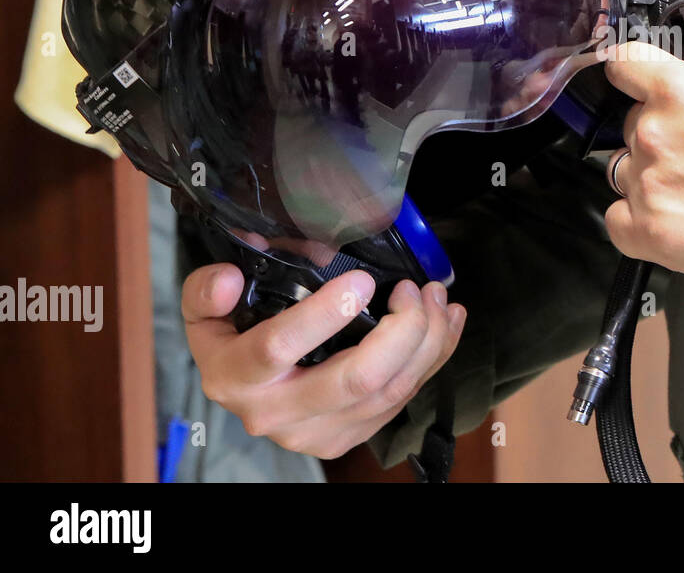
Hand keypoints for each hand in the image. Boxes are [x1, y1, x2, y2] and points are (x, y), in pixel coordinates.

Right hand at [181, 245, 465, 459]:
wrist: (243, 393)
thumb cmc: (232, 339)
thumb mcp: (205, 311)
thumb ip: (208, 291)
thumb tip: (229, 278)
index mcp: (236, 377)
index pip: (278, 346)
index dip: (324, 314)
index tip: (362, 280)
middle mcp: (276, 413)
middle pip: (356, 379)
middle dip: (401, 329)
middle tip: (413, 288)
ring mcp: (317, 432)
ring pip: (390, 393)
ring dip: (427, 340)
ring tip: (436, 297)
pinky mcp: (349, 436)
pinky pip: (403, 400)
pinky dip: (433, 357)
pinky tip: (446, 322)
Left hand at [601, 0, 683, 294]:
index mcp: (678, 91)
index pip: (622, 64)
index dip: (636, 73)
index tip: (648, 88)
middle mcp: (653, 135)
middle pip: (630, 124)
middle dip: (659, 133)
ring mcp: (648, 186)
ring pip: (626, 171)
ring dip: (651, 176)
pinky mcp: (650, 234)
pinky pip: (618, 220)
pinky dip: (640, 220)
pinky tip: (680, 218)